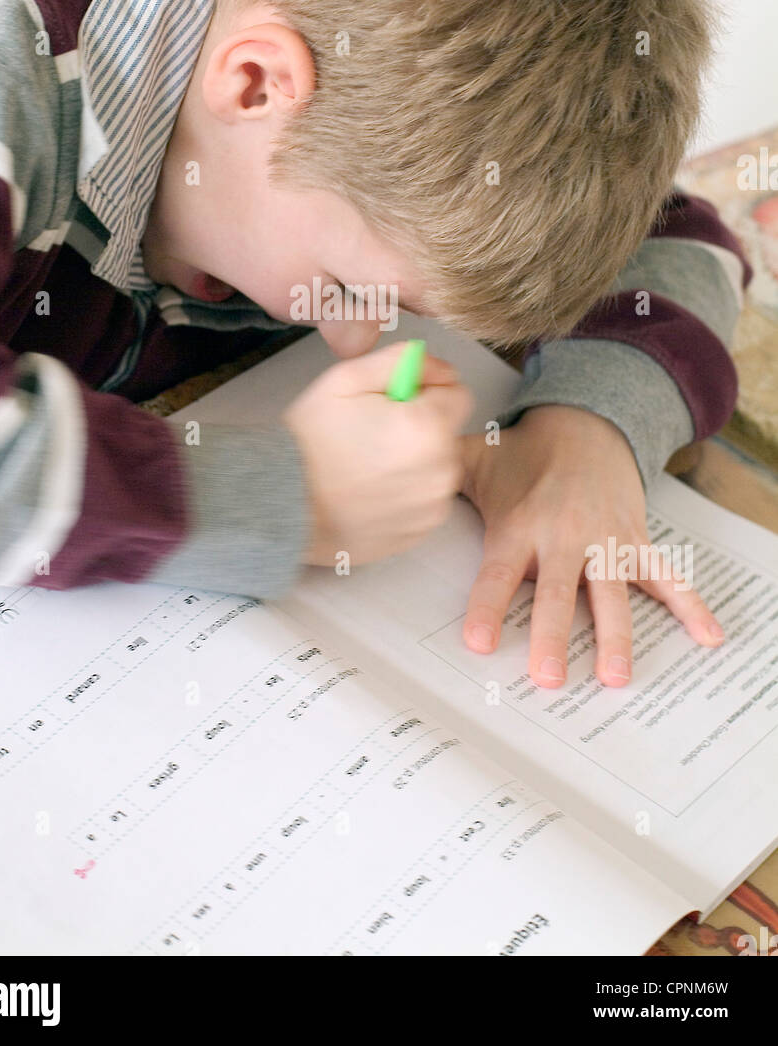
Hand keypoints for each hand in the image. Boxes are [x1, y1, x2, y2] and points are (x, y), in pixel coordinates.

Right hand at [283, 342, 472, 566]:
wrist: (281, 504)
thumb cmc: (309, 441)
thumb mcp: (346, 380)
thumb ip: (402, 360)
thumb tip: (441, 369)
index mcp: (429, 427)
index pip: (457, 394)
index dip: (425, 391)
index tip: (393, 402)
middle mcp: (441, 470)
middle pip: (448, 432)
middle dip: (420, 427)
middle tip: (372, 433)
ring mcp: (432, 506)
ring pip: (438, 468)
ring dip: (416, 461)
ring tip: (367, 465)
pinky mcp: (420, 532)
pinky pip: (425, 500)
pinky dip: (406, 494)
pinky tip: (370, 491)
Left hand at [458, 405, 724, 688]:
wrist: (584, 424)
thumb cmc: (523, 454)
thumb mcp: (475, 460)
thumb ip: (436, 474)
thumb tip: (394, 477)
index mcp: (519, 526)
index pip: (498, 573)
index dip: (487, 607)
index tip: (478, 642)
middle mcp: (562, 537)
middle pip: (556, 593)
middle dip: (551, 635)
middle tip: (547, 677)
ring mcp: (604, 541)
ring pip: (611, 594)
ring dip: (615, 636)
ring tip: (614, 676)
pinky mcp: (636, 541)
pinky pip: (666, 577)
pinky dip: (690, 606)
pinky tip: (706, 636)